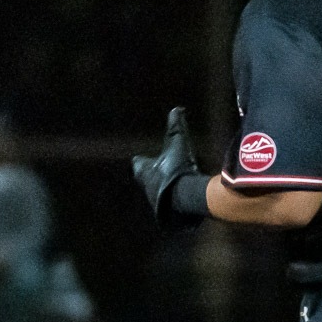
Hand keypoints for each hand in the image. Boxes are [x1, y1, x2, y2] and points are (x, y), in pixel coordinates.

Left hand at [132, 107, 203, 230]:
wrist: (183, 198)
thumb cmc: (176, 169)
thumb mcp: (177, 143)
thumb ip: (176, 126)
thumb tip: (177, 109)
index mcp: (144, 171)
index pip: (138, 163)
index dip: (141, 160)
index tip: (141, 158)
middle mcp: (146, 187)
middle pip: (144, 179)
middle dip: (150, 175)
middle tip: (157, 171)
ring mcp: (156, 201)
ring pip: (156, 193)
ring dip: (162, 188)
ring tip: (171, 184)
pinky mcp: (168, 212)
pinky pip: (169, 204)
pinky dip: (173, 199)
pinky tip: (182, 197)